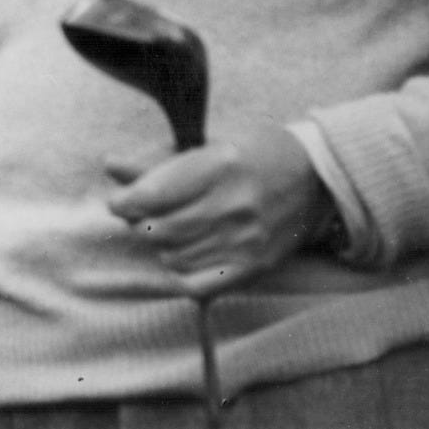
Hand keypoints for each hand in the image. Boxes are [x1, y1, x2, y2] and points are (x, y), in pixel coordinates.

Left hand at [106, 124, 337, 297]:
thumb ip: (159, 163)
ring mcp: (245, 239)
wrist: (318, 179)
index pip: (150, 196)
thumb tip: (110, 165)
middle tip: (149, 214)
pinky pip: (195, 283)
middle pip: (156, 229)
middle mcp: (232, 204)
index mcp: (218, 165)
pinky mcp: (253, 265)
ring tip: (178, 229)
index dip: (124, 203)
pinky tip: (189, 253)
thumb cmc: (256, 154)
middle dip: (141, 223)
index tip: (120, 202)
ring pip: (171, 256)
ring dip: (163, 245)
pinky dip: (182, 271)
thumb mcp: (210, 145)